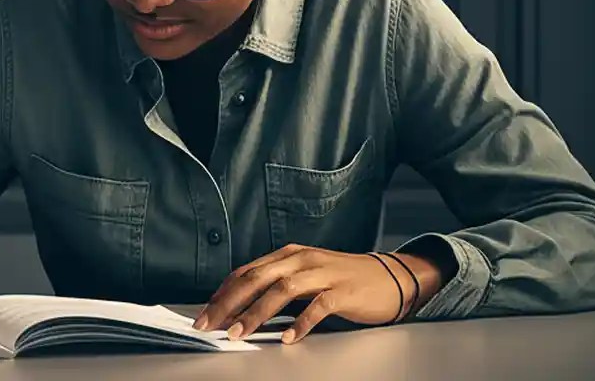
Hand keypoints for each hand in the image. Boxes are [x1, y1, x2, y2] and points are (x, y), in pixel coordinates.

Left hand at [194, 244, 444, 343]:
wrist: (390, 277)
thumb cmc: (342, 280)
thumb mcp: (304, 275)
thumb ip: (275, 285)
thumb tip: (240, 305)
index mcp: (288, 256)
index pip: (246, 272)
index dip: (222, 293)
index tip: (204, 314)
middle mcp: (301, 260)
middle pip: (256, 279)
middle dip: (228, 303)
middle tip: (209, 325)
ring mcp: (323, 274)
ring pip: (281, 291)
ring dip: (256, 313)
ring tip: (238, 333)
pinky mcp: (343, 291)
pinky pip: (318, 307)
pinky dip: (301, 323)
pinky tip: (289, 338)